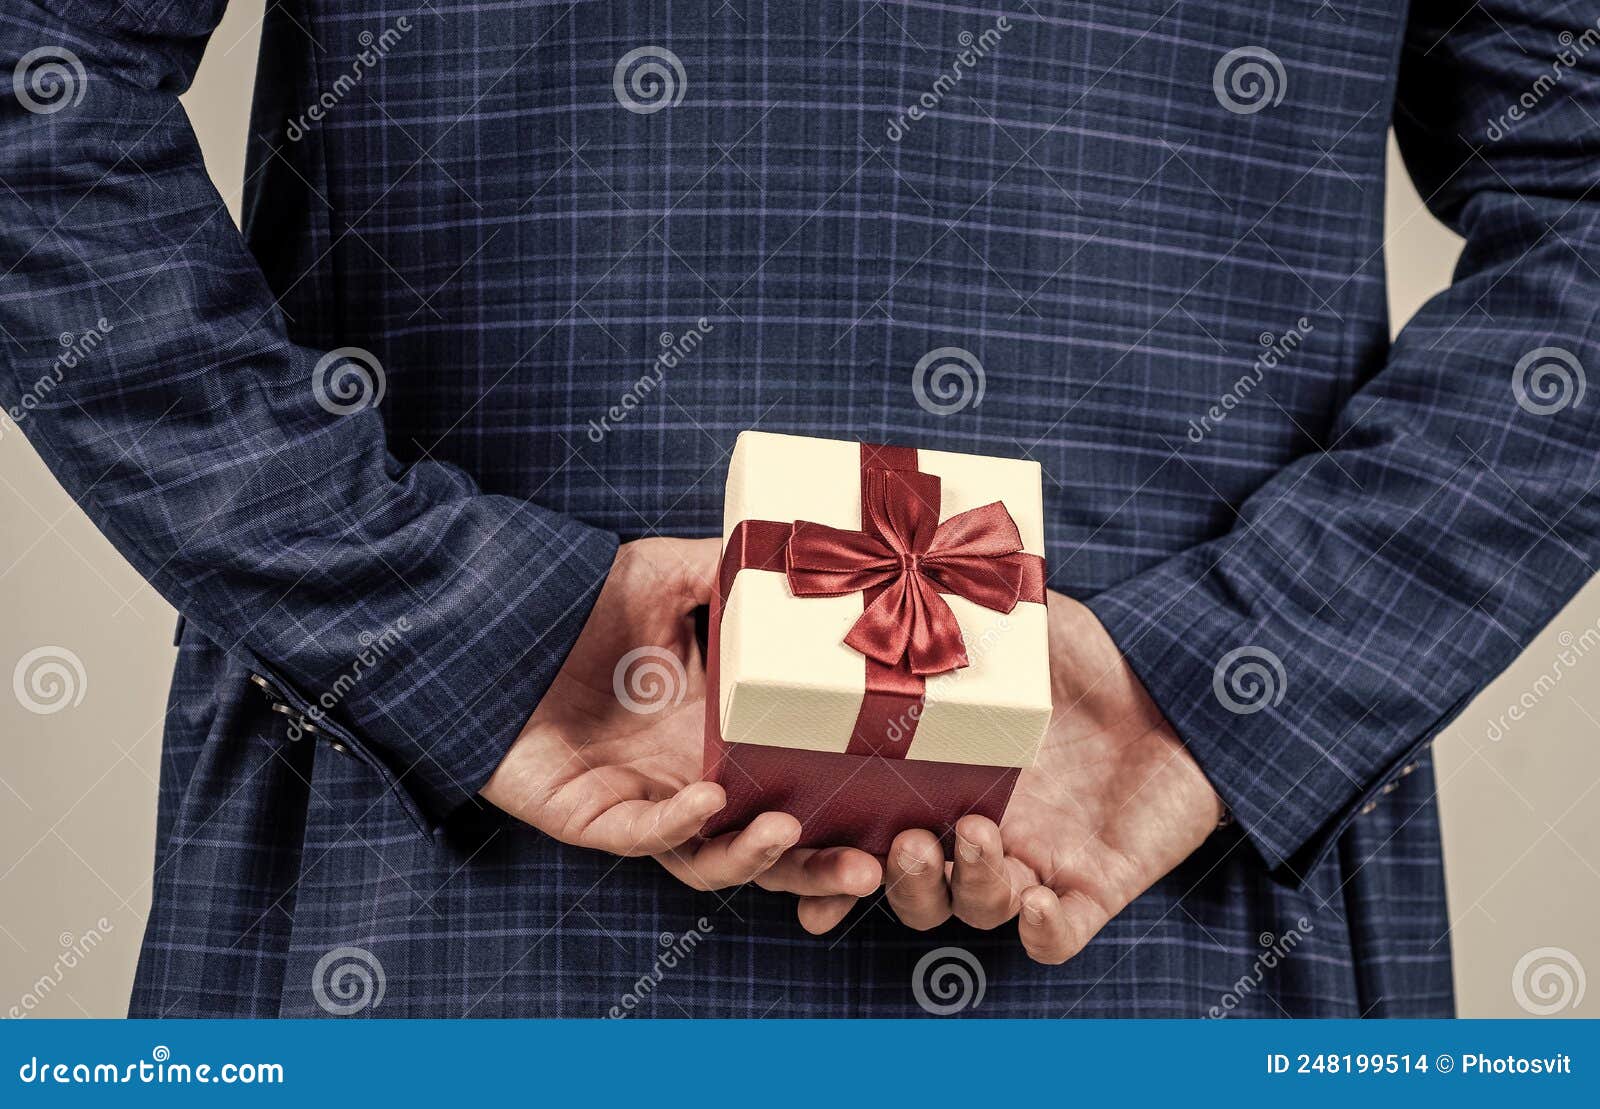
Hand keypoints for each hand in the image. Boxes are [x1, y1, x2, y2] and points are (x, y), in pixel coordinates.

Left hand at [481, 537, 880, 900]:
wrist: (495, 615)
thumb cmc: (582, 598)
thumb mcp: (671, 573)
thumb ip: (733, 571)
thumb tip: (806, 553)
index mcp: (722, 731)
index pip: (795, 783)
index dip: (843, 806)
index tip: (900, 805)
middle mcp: (693, 776)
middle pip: (769, 846)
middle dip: (821, 868)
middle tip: (869, 871)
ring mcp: (644, 802)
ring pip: (712, 860)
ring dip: (757, 859)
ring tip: (789, 831)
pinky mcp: (592, 816)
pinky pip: (645, 838)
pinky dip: (680, 826)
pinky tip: (707, 800)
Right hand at [828, 591, 1223, 959]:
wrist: (1185, 683)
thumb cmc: (1092, 656)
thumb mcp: (1017, 626)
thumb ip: (957, 616)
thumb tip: (898, 575)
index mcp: (949, 774)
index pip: (872, 826)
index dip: (828, 851)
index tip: (789, 848)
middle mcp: (983, 825)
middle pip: (916, 887)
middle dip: (901, 877)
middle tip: (904, 840)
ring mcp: (1037, 860)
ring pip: (977, 910)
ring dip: (964, 887)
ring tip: (978, 834)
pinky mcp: (1097, 884)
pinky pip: (1059, 938)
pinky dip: (1042, 931)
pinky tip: (1037, 899)